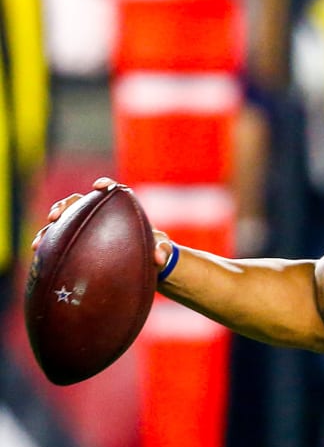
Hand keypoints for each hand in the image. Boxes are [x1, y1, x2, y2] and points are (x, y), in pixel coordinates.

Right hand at [33, 177, 175, 272]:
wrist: (143, 261)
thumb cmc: (153, 249)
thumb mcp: (160, 249)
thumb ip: (162, 250)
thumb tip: (160, 259)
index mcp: (121, 208)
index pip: (112, 191)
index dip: (105, 185)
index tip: (100, 187)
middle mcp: (100, 213)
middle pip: (79, 202)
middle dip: (65, 206)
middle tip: (55, 216)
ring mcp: (87, 225)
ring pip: (64, 220)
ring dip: (50, 227)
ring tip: (40, 240)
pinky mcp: (78, 239)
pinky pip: (60, 238)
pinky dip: (48, 242)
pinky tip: (38, 250)